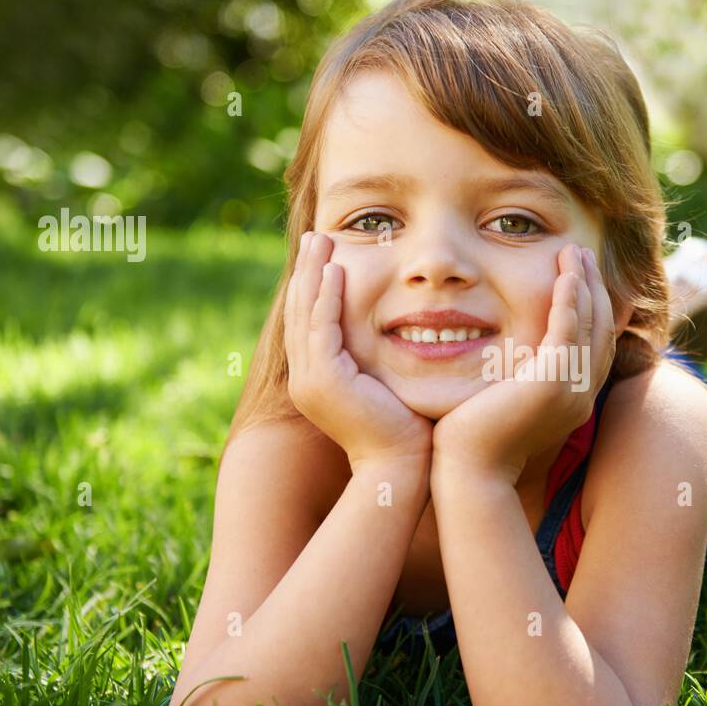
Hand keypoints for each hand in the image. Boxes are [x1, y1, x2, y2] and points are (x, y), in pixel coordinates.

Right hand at [284, 231, 433, 467]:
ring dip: (313, 274)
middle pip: (299, 312)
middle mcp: (306, 379)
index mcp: (318, 380)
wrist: (402, 469)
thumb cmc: (407, 431)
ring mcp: (310, 380)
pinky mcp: (324, 380)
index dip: (314, 286)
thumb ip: (382, 359)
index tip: (325, 254)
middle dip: (307, 271)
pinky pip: (321, 328)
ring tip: (322, 241)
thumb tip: (401, 332)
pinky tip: (334, 271)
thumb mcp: (389, 384)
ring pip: (305, 315)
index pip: (310, 322)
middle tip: (316, 236)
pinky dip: (326, 298)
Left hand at [432, 244, 615, 483]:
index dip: (592, 307)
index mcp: (575, 400)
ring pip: (590, 324)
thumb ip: (519, 377)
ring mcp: (573, 390)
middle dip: (595, 288)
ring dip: (584, 283)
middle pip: (601, 329)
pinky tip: (565, 275)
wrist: (469, 468)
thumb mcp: (507, 401)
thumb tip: (512, 358)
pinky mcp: (554, 381)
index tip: (580, 276)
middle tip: (582, 254)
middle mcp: (583, 395)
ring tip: (575, 252)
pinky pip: (569, 329)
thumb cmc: (475, 439)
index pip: (595, 345)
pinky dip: (570, 298)